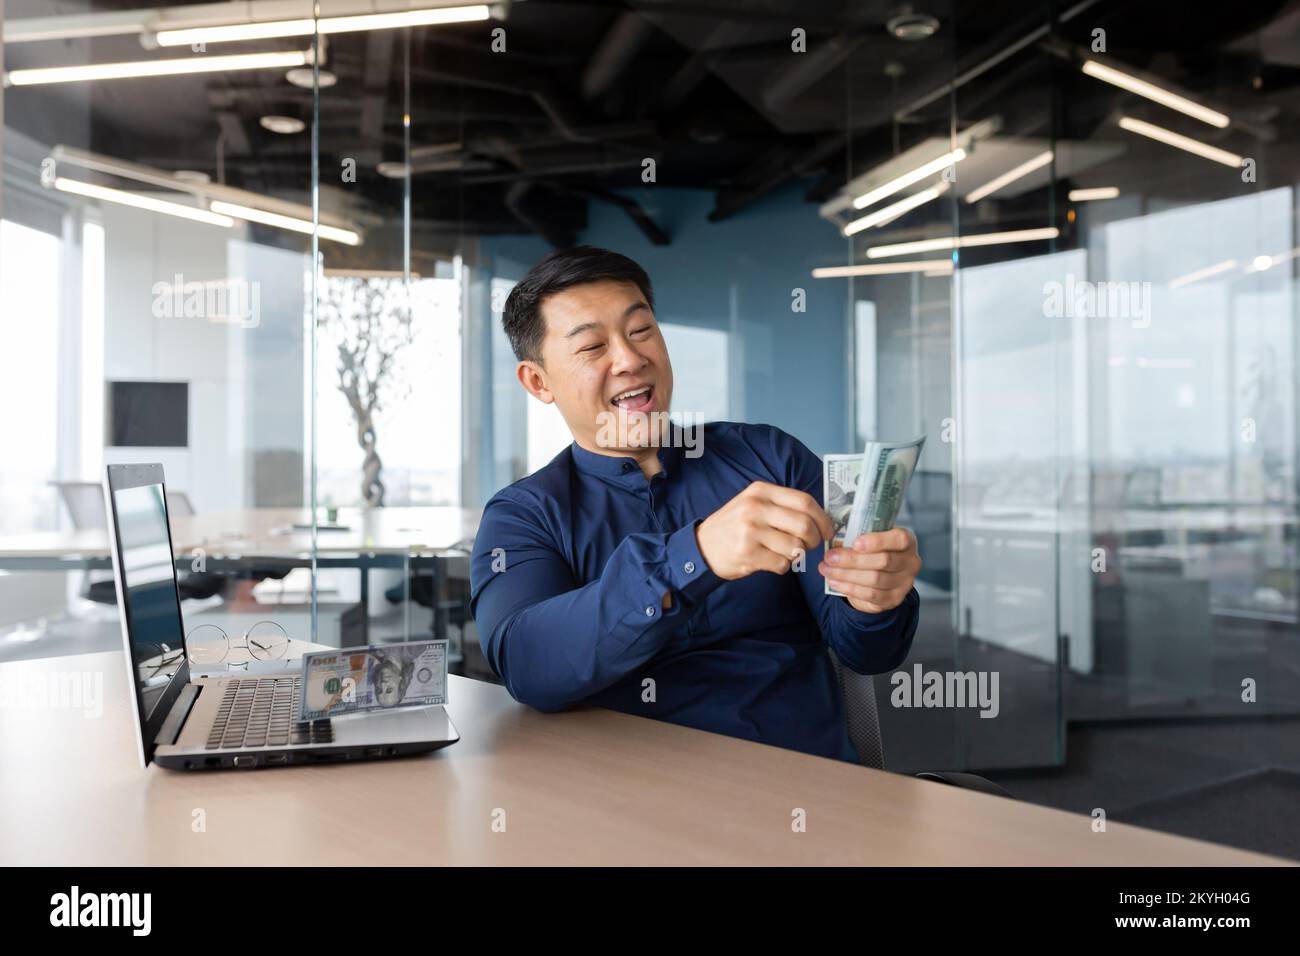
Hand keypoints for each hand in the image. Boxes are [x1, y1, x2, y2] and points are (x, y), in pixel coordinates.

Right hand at [695, 481, 833, 580]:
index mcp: (760, 491)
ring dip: (796, 555)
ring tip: (784, 553)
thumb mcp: (753, 504)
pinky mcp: (747, 553)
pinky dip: (783, 566)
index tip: (827, 530)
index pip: (805, 501)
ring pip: (795, 546)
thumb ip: (782, 506)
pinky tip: (770, 561)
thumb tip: (820, 519)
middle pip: (804, 524)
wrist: (701, 548)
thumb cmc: (734, 527)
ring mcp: (750, 530)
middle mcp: (755, 507)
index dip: (822, 518)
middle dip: (814, 539)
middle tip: (811, 545)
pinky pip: (782, 563)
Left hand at [818, 527, 920, 613]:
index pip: (899, 539)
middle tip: (829, 557)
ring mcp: (904, 583)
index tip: (855, 543)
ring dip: (846, 574)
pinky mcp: (893, 599)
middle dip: (852, 559)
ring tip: (826, 569)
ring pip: (875, 579)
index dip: (877, 541)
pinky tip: (834, 582)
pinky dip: (849, 588)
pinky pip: (870, 595)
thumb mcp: (870, 540)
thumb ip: (859, 538)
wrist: (879, 579)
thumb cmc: (873, 553)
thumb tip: (835, 542)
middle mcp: (911, 562)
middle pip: (883, 561)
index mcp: (907, 541)